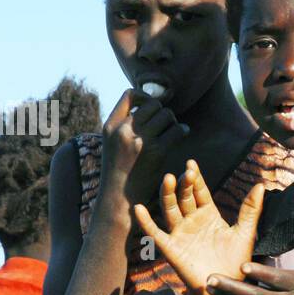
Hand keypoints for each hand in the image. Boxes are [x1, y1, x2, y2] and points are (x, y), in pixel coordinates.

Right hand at [101, 90, 188, 208]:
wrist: (119, 199)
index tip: (151, 106)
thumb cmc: (118, 173)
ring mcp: (140, 140)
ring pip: (166, 115)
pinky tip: (183, 133)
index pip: (129, 95)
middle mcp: (124, 130)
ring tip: (173, 129)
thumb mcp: (111, 144)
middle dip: (162, 111)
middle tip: (166, 122)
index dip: (144, 96)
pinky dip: (182, 130)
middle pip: (152, 104)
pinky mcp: (156, 152)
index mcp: (110, 126)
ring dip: (172, 121)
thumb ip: (123, 126)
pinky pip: (176, 130)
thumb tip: (143, 107)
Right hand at [132, 161, 265, 294]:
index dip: (195, 178)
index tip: (191, 163)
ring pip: (170, 209)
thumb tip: (259, 185)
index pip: (199, 192)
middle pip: (184, 197)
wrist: (228, 288)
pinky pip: (155, 233)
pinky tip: (139, 208)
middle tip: (186, 172)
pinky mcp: (171, 249)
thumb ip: (251, 210)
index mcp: (209, 215)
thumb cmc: (237, 262)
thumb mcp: (245, 232)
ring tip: (168, 179)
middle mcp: (192, 222)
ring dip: (168, 194)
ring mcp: (180, 234)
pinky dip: (146, 222)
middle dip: (184, 183)